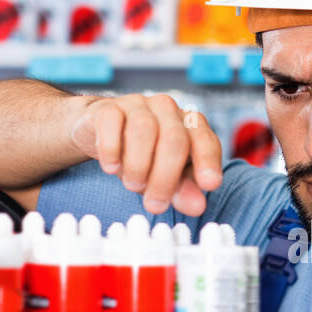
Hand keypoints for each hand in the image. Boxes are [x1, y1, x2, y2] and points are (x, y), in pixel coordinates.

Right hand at [69, 92, 223, 215]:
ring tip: (133, 185)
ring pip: (143, 129)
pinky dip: (111, 148)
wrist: (101, 131)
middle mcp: (167, 110)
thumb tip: (197, 206)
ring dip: (138, 164)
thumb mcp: (167, 177)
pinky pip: (111, 122)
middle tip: (155, 203)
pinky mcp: (108, 108)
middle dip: (165, 177)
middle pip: (174, 139)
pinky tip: (112, 167)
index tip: (209, 184)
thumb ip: (184, 190)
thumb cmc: (143, 154)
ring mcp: (138, 105)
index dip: (208, 161)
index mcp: (189, 125)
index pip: (205, 140)